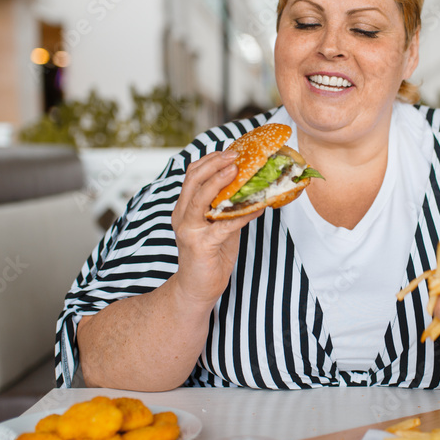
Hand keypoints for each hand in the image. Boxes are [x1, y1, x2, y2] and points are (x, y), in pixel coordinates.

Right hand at [170, 150, 262, 308]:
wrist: (197, 289)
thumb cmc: (210, 256)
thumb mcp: (218, 225)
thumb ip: (227, 208)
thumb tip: (252, 189)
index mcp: (184, 208)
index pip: (192, 175)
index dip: (209, 159)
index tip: (230, 150)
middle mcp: (182, 216)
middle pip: (193, 181)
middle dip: (214, 164)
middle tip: (235, 154)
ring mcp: (189, 230)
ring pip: (201, 198)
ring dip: (220, 181)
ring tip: (237, 169)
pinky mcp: (201, 246)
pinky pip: (223, 225)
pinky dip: (241, 214)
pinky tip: (257, 207)